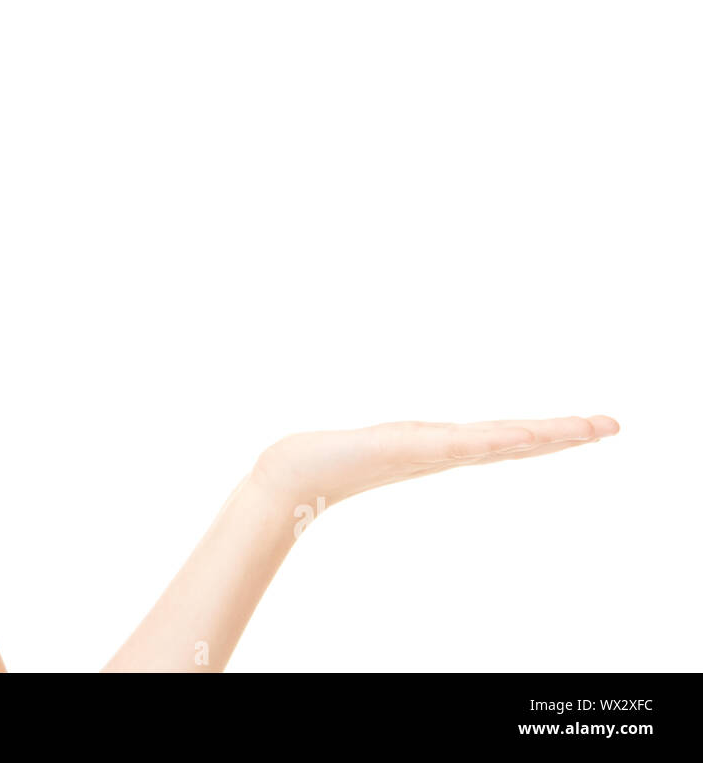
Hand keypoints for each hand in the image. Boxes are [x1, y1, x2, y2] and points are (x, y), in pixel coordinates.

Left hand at [253, 415, 619, 509]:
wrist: (290, 478)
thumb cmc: (323, 459)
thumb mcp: (365, 437)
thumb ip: (386, 432)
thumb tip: (394, 427)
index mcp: (436, 448)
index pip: (502, 440)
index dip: (546, 434)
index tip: (589, 426)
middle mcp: (439, 453)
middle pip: (513, 443)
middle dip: (564, 435)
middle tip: (613, 425)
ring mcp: (427, 453)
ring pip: (496, 444)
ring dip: (544, 435)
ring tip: (588, 427)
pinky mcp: (407, 450)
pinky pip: (461, 444)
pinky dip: (495, 440)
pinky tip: (525, 435)